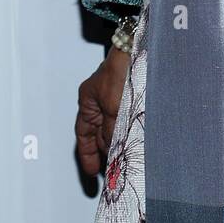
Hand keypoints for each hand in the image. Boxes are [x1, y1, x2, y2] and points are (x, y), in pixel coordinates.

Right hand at [76, 46, 130, 175]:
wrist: (140, 50)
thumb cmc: (121, 71)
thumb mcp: (113, 108)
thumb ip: (111, 131)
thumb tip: (112, 150)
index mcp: (88, 101)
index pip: (83, 135)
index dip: (86, 155)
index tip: (91, 173)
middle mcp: (101, 101)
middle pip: (99, 134)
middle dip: (105, 152)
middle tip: (112, 172)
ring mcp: (117, 99)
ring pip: (115, 129)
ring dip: (119, 144)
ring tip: (125, 162)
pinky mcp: (133, 98)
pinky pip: (128, 122)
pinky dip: (130, 133)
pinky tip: (137, 144)